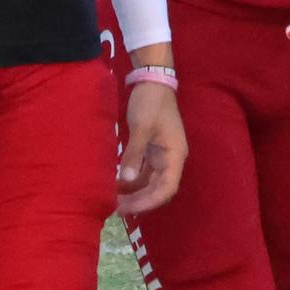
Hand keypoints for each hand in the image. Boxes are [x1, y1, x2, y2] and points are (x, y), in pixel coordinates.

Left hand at [118, 80, 186, 214]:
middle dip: (139, 200)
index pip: (167, 188)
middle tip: (116, 208)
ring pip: (149, 182)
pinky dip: (131, 179)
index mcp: (175, 156)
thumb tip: (125, 179)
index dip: (150, 202)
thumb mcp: (141, 127)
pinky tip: (116, 184)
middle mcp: (171, 160)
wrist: (152, 81)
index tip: (130, 209)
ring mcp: (161, 156)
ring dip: (134, 192)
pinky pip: (142, 171)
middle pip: (158, 189)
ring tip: (114, 200)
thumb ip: (133, 154)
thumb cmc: (151, 103)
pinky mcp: (151, 150)